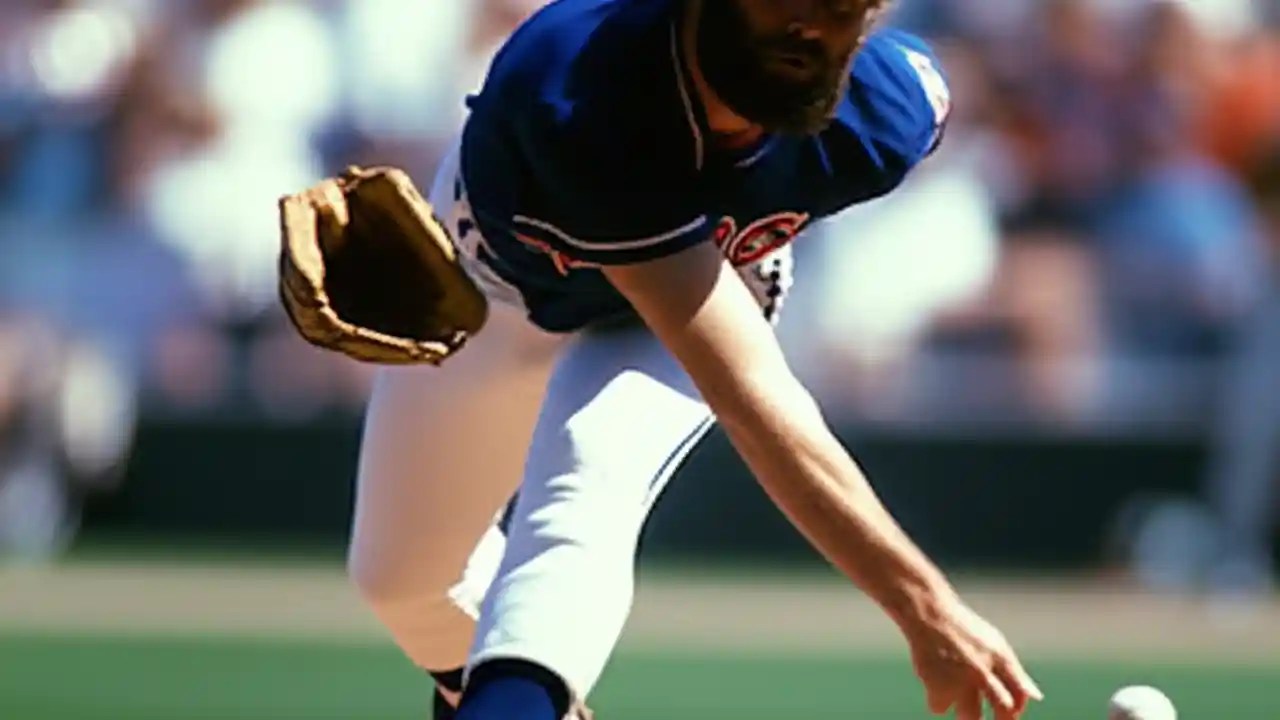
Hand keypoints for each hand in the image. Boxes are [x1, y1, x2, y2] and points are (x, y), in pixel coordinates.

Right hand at [902, 597, 1043, 718]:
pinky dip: (938, 702)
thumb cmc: (962, 628)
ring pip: (970, 717)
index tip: (1009, 709)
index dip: (1018, 706)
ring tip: (960, 704)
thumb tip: (1036, 697)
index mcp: (1000, 657)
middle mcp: (983, 669)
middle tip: (990, 718)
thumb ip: (1014, 671)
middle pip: (1003, 709)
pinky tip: (935, 686)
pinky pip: (939, 708)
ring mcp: (960, 680)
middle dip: (1001, 719)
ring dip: (966, 714)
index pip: (1020, 692)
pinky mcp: (937, 686)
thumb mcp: (994, 643)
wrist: (927, 613)